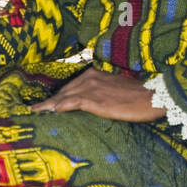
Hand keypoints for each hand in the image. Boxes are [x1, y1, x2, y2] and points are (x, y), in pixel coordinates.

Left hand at [29, 67, 165, 121]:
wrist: (152, 97)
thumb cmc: (138, 96)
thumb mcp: (115, 90)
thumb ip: (101, 93)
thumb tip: (92, 103)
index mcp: (94, 74)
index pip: (70, 86)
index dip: (57, 95)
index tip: (45, 102)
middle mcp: (90, 78)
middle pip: (64, 91)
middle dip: (49, 101)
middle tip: (34, 109)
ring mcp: (91, 88)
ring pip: (63, 96)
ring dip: (48, 105)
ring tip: (35, 112)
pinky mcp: (95, 99)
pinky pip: (71, 103)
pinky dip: (58, 107)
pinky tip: (49, 111)